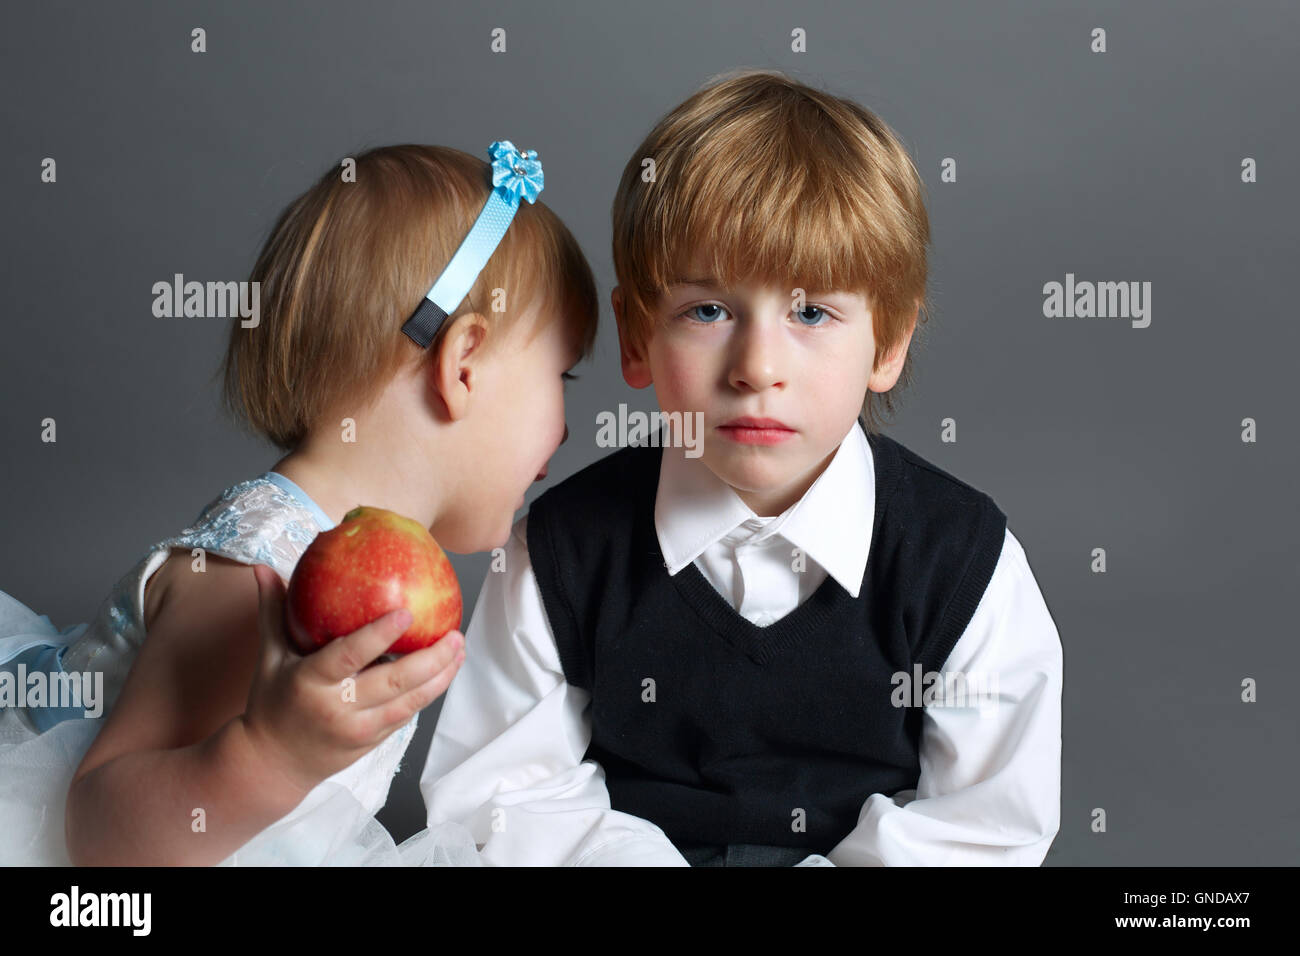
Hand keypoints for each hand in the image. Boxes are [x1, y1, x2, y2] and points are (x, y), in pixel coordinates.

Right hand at [240, 564, 465, 800]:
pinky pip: (405, 716)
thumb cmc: (271, 703)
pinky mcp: (371, 743)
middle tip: (455, 634)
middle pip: (393, 683)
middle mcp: (337, 708)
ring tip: (459, 651)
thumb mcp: (269, 658)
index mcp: (310, 682)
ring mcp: (357, 730)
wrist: (272, 764)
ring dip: (440, 678)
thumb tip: (262, 567)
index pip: (349, 656)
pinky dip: (427, 694)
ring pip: (408, 703)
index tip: (406, 612)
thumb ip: (271, 612)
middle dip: (431, 659)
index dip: (379, 635)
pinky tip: (445, 672)